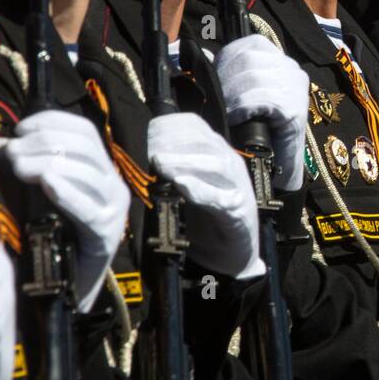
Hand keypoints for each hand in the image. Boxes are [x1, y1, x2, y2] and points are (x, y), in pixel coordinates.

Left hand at [2, 110, 128, 312]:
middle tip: (14, 154)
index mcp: (99, 169)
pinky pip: (90, 210)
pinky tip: (48, 185)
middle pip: (86, 147)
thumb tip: (1, 145)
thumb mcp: (32, 194)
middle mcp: (112, 184)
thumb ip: (20, 168)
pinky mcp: (107, 235)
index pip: (84, 131)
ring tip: (21, 168)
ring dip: (51, 163)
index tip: (20, 129)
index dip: (52, 123)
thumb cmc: (47, 237)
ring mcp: (114, 210)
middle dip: (45, 142)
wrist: (63, 288)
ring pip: (90, 173)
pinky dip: (69, 194)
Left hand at [148, 112, 262, 279]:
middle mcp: (230, 166)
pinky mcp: (237, 213)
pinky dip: (201, 190)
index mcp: (218, 154)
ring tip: (161, 163)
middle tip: (150, 149)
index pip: (197, 128)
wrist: (235, 253)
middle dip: (176, 142)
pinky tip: (183, 186)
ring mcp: (237, 188)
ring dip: (186, 162)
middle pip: (205, 143)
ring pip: (215, 166)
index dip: (173, 126)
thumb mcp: (190, 188)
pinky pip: (220, 198)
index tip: (150, 132)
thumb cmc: (209, 220)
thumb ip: (173, 170)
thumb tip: (141, 155)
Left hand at [214, 34, 309, 192]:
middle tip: (219, 102)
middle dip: (227, 80)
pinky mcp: (295, 109)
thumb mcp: (243, 94)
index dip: (227, 61)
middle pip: (249, 59)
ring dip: (233, 96)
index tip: (217, 81)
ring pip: (253, 77)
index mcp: (279, 60)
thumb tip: (204, 58)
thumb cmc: (258, 130)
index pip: (249, 45)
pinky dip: (243, 108)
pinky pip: (262, 98)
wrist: (279, 167)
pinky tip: (237, 119)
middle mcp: (292, 69)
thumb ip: (229, 75)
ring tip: (228, 113)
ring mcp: (296, 88)